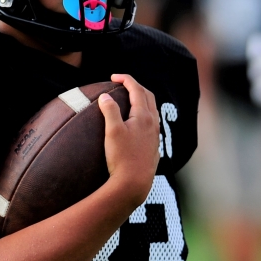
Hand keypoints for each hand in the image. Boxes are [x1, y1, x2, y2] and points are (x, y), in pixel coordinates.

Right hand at [99, 73, 159, 207]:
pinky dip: (143, 116)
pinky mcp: (153, 148)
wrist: (134, 184)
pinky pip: (151, 125)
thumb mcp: (112, 132)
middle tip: (121, 85)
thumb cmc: (122, 158)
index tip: (114, 77)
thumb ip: (110, 111)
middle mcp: (153, 124)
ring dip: (142, 101)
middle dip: (135, 87)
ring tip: (129, 101)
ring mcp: (155, 136)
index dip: (126, 79)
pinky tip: (135, 125)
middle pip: (148, 97)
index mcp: (144, 116)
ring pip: (152, 111)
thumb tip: (105, 96)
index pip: (137, 90)